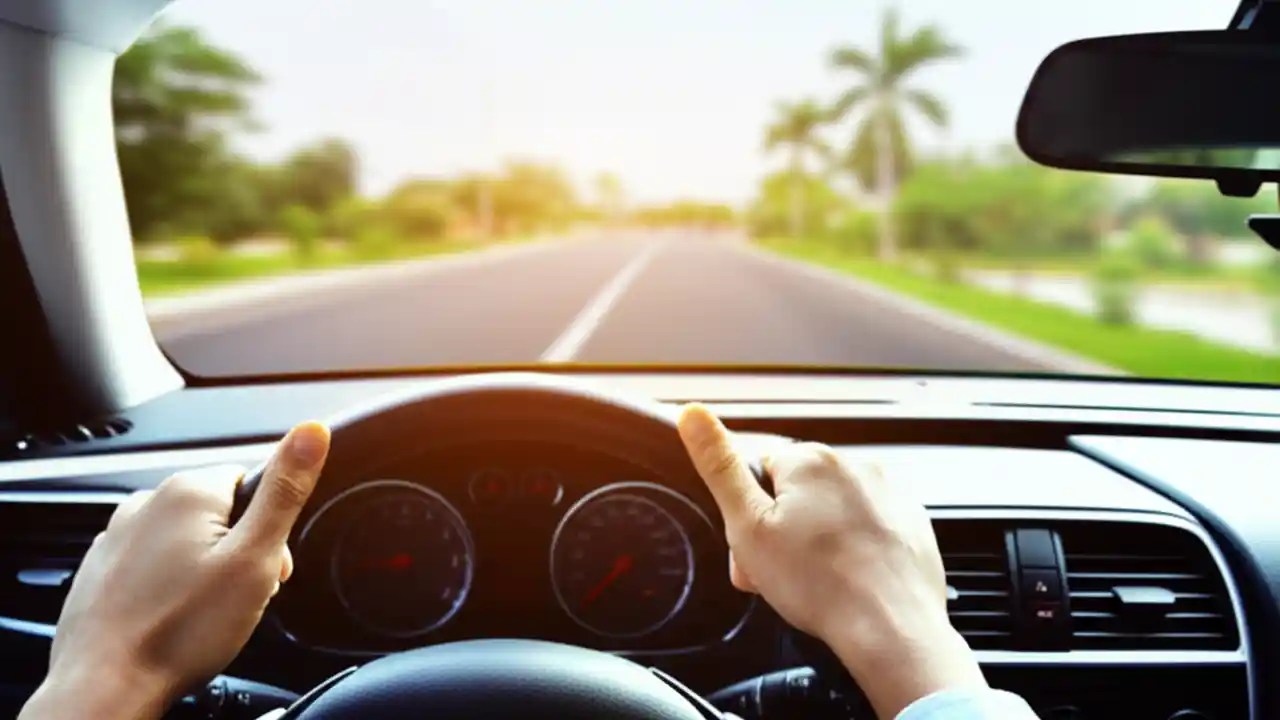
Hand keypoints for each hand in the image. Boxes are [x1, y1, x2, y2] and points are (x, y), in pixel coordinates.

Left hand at [20, 422, 330, 719]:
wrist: (106, 686)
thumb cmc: (180, 631)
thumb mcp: (255, 559)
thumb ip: (285, 492)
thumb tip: (312, 432)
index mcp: (188, 491)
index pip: (252, 483)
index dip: (271, 529)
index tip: (267, 566)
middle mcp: (147, 503)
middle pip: (220, 513)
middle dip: (239, 551)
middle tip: (241, 597)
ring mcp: (118, 537)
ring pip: (186, 541)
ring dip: (205, 569)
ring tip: (206, 613)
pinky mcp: (103, 570)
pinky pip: (154, 566)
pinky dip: (170, 587)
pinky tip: (175, 618)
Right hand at [676, 405, 985, 718]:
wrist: (891, 628)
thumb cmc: (820, 585)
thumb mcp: (748, 527)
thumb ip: (719, 466)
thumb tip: (693, 414)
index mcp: (808, 460)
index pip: (756, 471)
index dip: (747, 515)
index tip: (750, 548)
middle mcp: (852, 464)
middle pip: (794, 492)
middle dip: (780, 529)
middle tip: (777, 573)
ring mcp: (887, 492)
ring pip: (830, 510)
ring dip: (816, 538)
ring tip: (815, 580)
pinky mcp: (908, 520)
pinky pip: (865, 526)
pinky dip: (853, 547)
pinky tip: (847, 578)